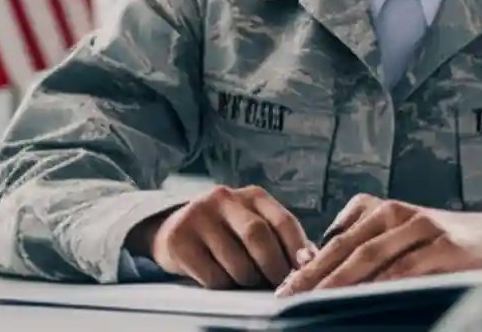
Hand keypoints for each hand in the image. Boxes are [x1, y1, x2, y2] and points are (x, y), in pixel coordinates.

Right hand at [124, 185, 313, 289]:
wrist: (172, 229)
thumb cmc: (225, 232)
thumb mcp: (252, 224)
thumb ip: (278, 238)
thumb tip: (310, 261)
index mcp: (251, 195)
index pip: (283, 220)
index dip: (297, 250)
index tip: (303, 271)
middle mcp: (224, 198)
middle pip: (258, 236)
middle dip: (273, 268)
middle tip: (277, 286)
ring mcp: (199, 216)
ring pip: (236, 261)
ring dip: (248, 281)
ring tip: (247, 283)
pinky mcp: (180, 239)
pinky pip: (213, 276)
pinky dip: (224, 286)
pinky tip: (223, 281)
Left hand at [276, 194, 481, 295]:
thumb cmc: (445, 241)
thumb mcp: (403, 230)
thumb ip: (366, 236)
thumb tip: (319, 259)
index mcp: (383, 210)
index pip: (337, 241)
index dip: (309, 266)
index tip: (283, 288)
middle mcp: (399, 214)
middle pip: (348, 249)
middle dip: (315, 277)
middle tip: (289, 299)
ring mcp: (423, 230)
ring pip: (373, 259)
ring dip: (342, 284)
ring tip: (316, 303)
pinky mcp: (446, 248)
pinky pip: (407, 271)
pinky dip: (383, 286)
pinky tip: (365, 300)